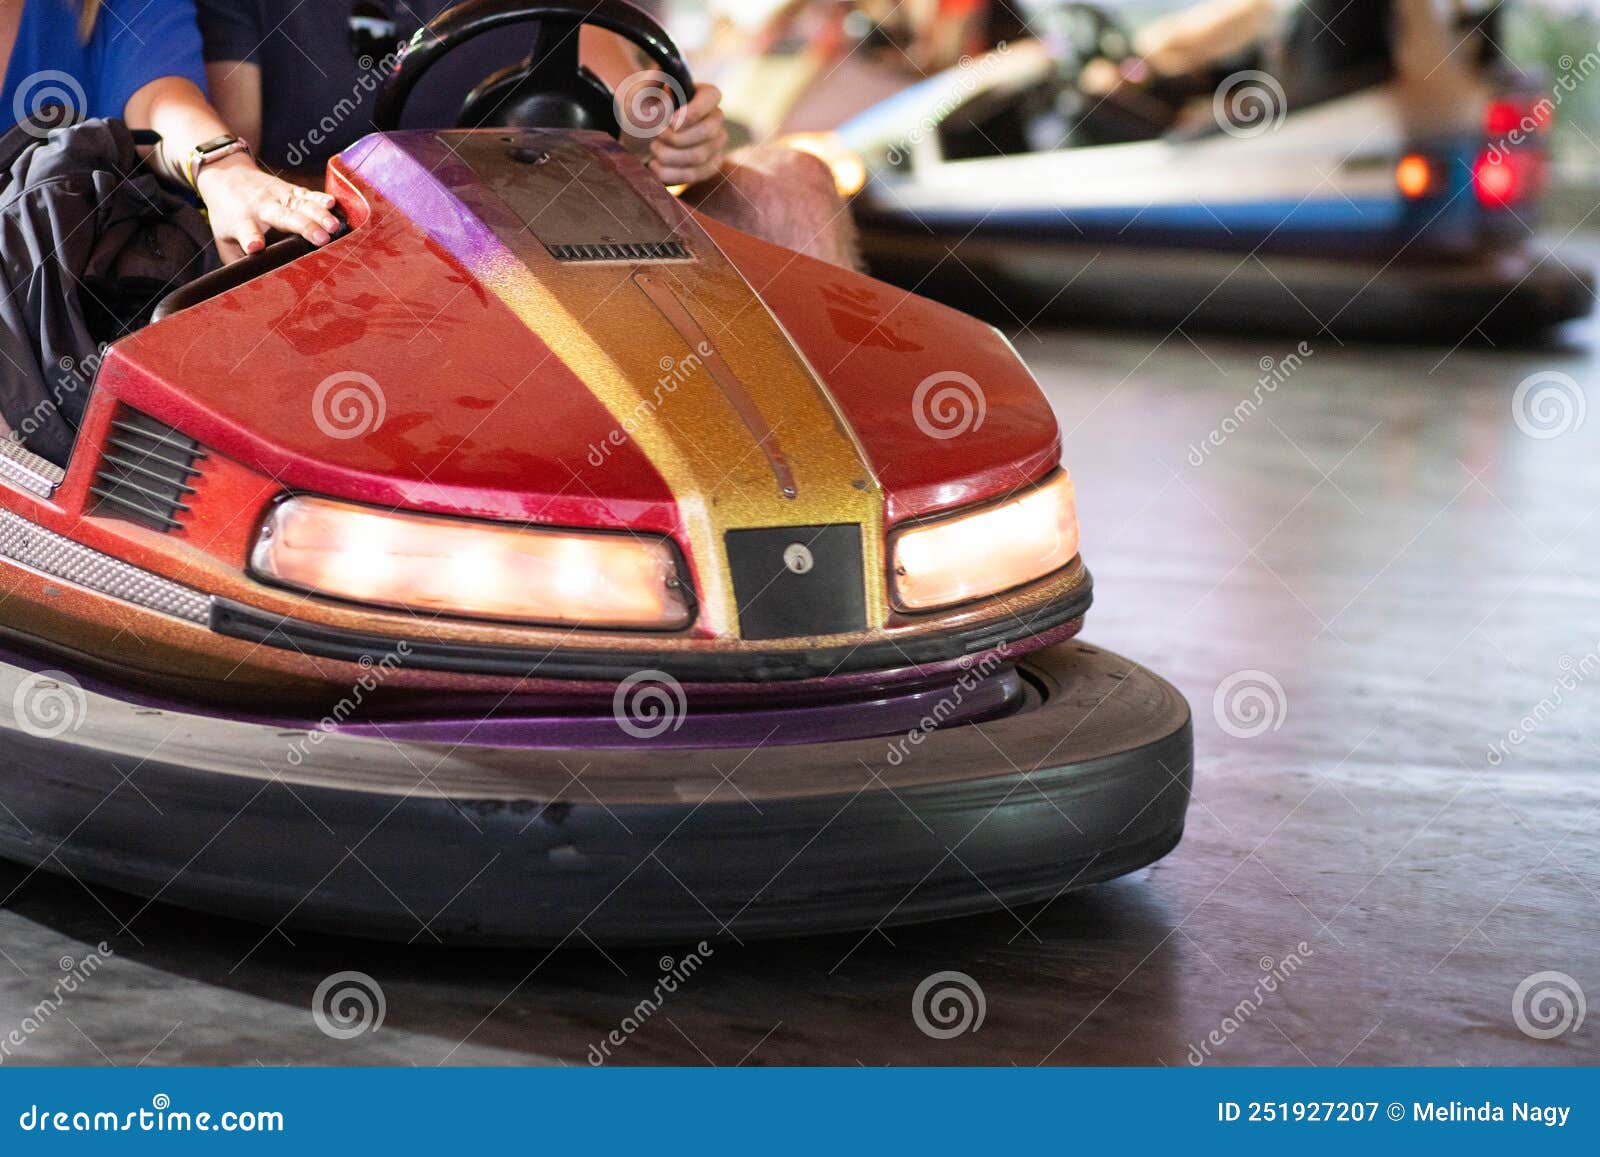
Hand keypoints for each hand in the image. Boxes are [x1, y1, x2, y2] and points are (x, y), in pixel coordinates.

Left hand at [194, 154, 340, 262]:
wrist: (226, 176)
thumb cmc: (227, 214)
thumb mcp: (223, 238)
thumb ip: (236, 262)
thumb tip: (249, 287)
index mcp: (241, 221)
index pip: (247, 231)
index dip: (251, 238)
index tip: (256, 246)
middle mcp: (262, 207)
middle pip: (285, 217)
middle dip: (304, 227)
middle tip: (321, 239)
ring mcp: (278, 196)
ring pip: (301, 204)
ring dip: (320, 215)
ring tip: (334, 226)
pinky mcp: (290, 190)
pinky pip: (308, 194)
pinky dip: (321, 198)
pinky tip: (334, 204)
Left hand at [648, 83, 726, 186]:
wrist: (638, 136)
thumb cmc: (642, 109)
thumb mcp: (640, 91)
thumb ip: (651, 84)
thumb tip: (667, 96)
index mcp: (703, 93)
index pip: (712, 97)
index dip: (693, 112)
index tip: (670, 122)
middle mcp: (715, 118)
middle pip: (708, 131)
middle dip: (676, 138)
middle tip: (656, 135)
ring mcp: (715, 144)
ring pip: (699, 156)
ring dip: (668, 155)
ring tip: (653, 148)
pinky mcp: (708, 167)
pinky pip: (693, 175)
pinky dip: (669, 173)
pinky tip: (654, 165)